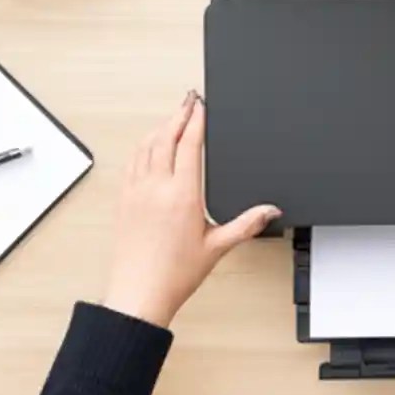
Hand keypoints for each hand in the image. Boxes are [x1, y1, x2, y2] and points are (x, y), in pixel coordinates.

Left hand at [103, 92, 280, 327]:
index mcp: (182, 195)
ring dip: (159, 127)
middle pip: (165, 137)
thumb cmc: (174, 274)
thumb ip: (247, 224)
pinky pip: (131, 162)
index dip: (196, 120)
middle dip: (178, 115)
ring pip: (145, 146)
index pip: (190, 145)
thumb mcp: (218, 247)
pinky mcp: (123, 200)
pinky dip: (142, 146)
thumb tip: (270, 210)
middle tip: (188, 100)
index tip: (201, 106)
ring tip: (171, 117)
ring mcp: (136, 192)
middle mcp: (156, 188)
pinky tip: (147, 145)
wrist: (139, 294)